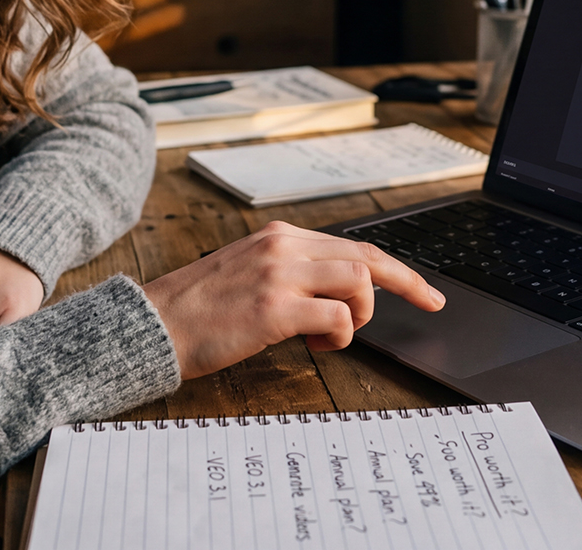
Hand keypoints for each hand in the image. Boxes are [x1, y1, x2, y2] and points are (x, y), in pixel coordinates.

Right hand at [141, 221, 445, 379]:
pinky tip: (319, 343)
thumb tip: (337, 297)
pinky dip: (340, 335)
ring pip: (358, 282)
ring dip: (359, 316)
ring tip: (332, 333)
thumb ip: (292, 274)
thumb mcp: (249, 274)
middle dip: (405, 286)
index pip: (353, 246)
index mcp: (278, 237)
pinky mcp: (274, 307)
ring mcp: (279, 274)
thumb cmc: (198, 311)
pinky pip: (337, 316)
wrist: (153, 325)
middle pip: (367, 258)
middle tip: (428, 305)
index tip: (425, 291)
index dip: (396, 270)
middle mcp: (282, 247)